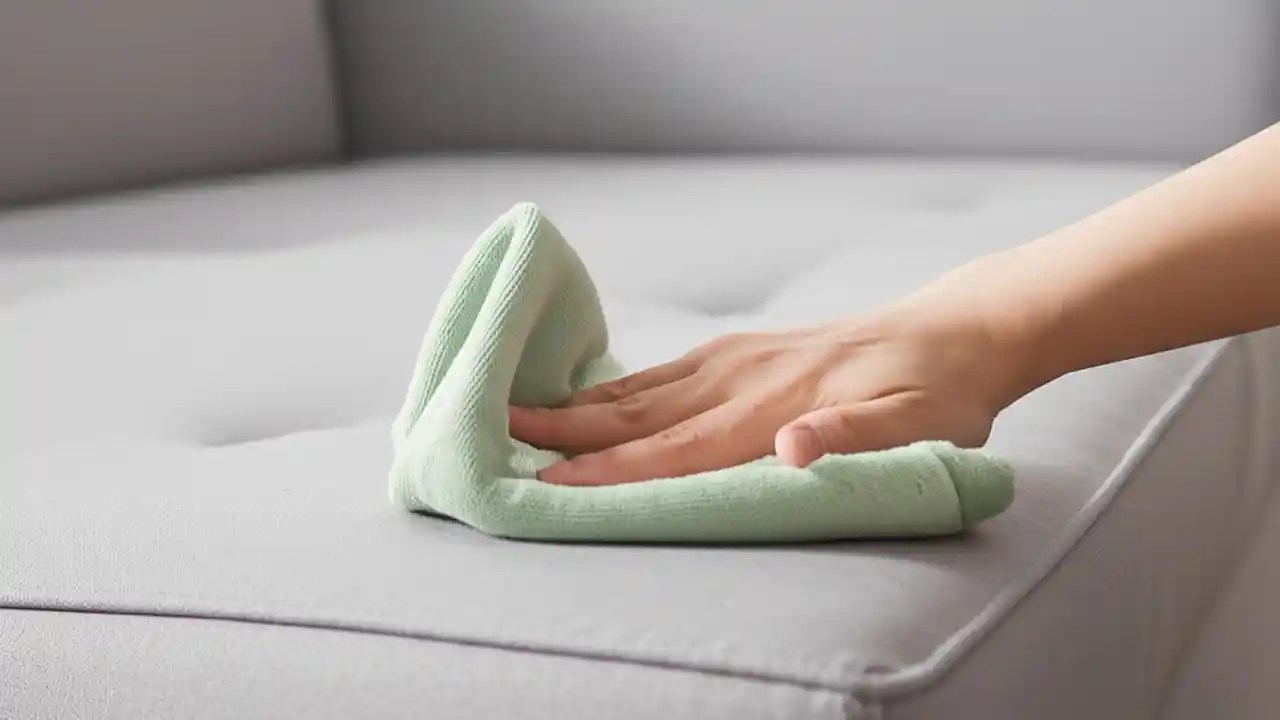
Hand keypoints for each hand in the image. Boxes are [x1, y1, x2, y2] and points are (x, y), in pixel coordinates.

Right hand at [508, 293, 1024, 485]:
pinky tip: (592, 397)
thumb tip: (791, 447)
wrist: (956, 327)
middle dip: (562, 430)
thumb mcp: (921, 425)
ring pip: (640, 389)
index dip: (609, 471)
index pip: (674, 449)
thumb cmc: (940, 391)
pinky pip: (662, 373)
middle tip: (492, 434)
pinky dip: (615, 388)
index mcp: (772, 405)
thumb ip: (856, 438)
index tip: (548, 482)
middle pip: (635, 414)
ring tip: (516, 412)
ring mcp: (736, 358)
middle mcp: (740, 378)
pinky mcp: (741, 349)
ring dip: (576, 407)